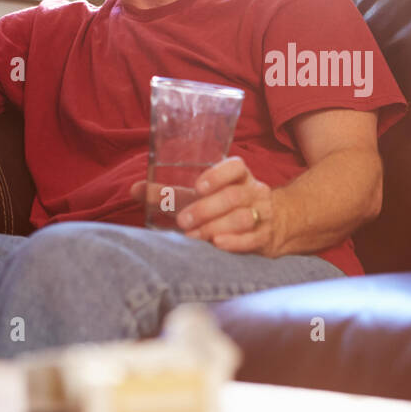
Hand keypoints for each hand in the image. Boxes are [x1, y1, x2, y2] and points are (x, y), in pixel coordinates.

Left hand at [127, 156, 281, 255]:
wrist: (275, 224)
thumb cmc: (229, 205)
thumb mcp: (208, 194)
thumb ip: (173, 193)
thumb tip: (134, 190)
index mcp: (239, 177)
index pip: (235, 167)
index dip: (217, 175)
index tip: (197, 187)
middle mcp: (253, 192)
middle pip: (233, 196)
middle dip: (206, 209)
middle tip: (183, 220)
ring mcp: (261, 214)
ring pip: (242, 218)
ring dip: (215, 226)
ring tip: (194, 236)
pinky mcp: (264, 237)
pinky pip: (253, 238)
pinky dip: (234, 242)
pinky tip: (218, 244)